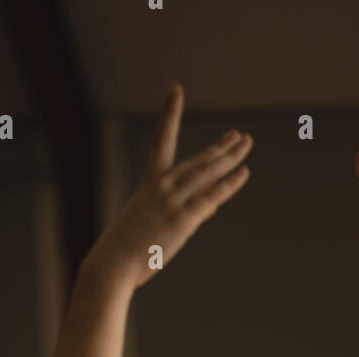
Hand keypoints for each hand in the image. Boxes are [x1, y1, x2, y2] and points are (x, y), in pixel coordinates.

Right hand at [82, 83, 252, 293]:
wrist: (112, 265)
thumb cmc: (122, 251)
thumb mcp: (145, 225)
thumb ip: (174, 212)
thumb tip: (205, 208)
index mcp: (148, 183)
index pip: (161, 140)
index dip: (169, 113)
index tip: (175, 89)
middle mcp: (161, 186)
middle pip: (198, 160)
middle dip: (220, 147)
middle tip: (239, 135)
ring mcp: (172, 201)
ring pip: (207, 172)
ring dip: (230, 158)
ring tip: (247, 144)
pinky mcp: (182, 220)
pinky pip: (211, 197)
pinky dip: (228, 184)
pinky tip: (243, 173)